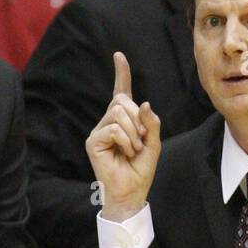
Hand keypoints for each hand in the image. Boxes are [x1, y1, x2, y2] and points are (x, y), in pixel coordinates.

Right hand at [86, 52, 161, 222]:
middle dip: (138, 120)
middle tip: (141, 142)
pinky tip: (126, 152)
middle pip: (122, 101)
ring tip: (134, 150)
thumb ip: (150, 122)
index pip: (121, 92)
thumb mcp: (153, 142)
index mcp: (123, 120)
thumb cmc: (141, 169)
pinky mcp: (94, 141)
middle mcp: (108, 122)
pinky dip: (126, 140)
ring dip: (133, 132)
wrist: (132, 191)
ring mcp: (99, 131)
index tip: (119, 56)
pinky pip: (114, 128)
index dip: (121, 73)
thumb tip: (142, 102)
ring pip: (118, 113)